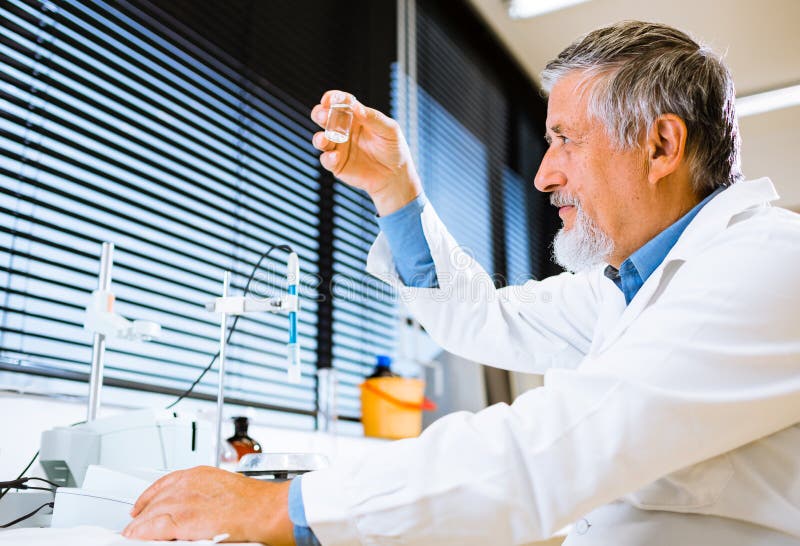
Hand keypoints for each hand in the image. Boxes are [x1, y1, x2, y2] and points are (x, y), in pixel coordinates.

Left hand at [122, 466, 294, 544]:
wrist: (264, 509)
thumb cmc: (255, 501)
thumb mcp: (225, 487)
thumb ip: (206, 493)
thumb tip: (199, 506)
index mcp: (199, 474)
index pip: (164, 483)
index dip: (149, 495)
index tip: (141, 504)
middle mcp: (187, 485)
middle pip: (155, 499)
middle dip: (143, 513)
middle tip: (134, 524)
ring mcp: (183, 502)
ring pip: (150, 514)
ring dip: (138, 526)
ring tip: (132, 534)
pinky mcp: (181, 521)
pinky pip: (152, 529)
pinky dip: (141, 534)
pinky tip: (136, 538)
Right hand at [310, 90, 422, 215]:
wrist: (395, 175)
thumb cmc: (393, 148)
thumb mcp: (389, 129)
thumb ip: (373, 118)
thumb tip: (356, 107)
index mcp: (355, 116)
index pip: (340, 102)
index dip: (332, 98)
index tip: (329, 100)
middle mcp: (343, 129)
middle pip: (323, 117)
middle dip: (320, 114)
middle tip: (323, 116)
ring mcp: (338, 147)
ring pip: (320, 139)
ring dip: (319, 138)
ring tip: (324, 139)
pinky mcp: (337, 164)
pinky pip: (326, 160)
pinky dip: (327, 158)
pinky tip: (335, 156)